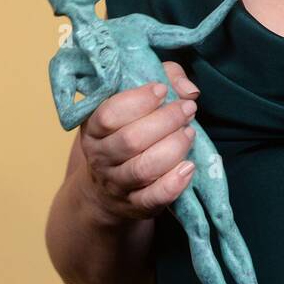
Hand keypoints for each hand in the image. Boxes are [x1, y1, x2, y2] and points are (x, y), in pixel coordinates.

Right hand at [77, 60, 201, 221]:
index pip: (109, 114)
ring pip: (144, 169)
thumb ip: (164, 78)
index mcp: (93, 128)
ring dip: (173, 148)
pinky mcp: (135, 205)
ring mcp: (116, 183)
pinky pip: (154, 198)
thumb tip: (188, 90)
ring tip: (189, 133)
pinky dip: (174, 183)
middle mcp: (100, 157)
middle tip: (188, 110)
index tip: (162, 90)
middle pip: (131, 140)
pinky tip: (189, 167)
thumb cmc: (129, 130)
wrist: (107, 188)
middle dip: (166, 121)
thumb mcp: (137, 100)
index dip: (138, 101)